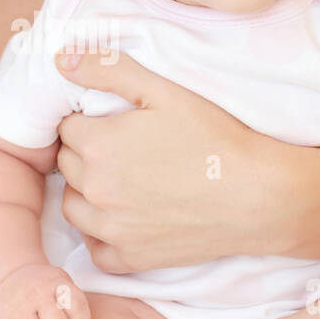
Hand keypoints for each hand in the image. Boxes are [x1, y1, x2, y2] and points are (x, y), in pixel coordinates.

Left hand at [54, 48, 294, 272]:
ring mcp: (111, 229)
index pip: (67, 128)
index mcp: (98, 145)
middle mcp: (96, 190)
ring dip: (87, 192)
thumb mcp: (163, 90)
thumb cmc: (214, 138)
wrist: (257, 195)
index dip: (89, 122)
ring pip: (73, 206)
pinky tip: (124, 219)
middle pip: (67, 165)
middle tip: (124, 148)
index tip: (115, 123)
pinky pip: (95, 250)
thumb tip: (62, 59)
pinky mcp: (131, 259)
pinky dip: (102, 236)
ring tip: (121, 180)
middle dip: (86, 153)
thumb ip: (108, 70)